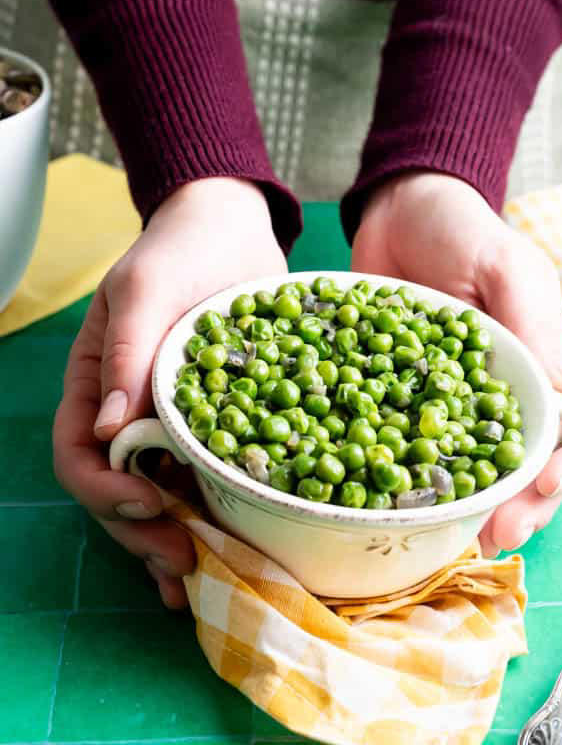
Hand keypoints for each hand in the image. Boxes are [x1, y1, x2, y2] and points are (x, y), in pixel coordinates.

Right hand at [53, 177, 286, 606]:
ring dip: (178, 541)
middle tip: (185, 561)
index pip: (80, 454)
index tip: (147, 505)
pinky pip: (212, 477)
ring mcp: (176, 421)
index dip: (103, 492)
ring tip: (205, 579)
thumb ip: (127, 355)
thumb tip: (112, 431)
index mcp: (96, 385)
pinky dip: (219, 514)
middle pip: (120, 491)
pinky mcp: (221, 422)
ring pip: (165, 495)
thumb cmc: (175, 251)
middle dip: (145, 532)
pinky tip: (237, 547)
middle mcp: (130, 412)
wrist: (233, 228)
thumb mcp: (143, 292)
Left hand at [351, 172, 561, 554]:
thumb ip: (530, 325)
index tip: (546, 486)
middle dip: (519, 506)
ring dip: (466, 506)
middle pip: (525, 465)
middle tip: (496, 533)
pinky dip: (400, 473)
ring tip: (453, 533)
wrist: (394, 206)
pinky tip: (386, 496)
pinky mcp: (399, 394)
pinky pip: (403, 441)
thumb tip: (558, 400)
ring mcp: (448, 398)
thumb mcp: (506, 268)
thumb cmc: (462, 229)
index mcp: (542, 362)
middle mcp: (500, 391)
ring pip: (467, 468)